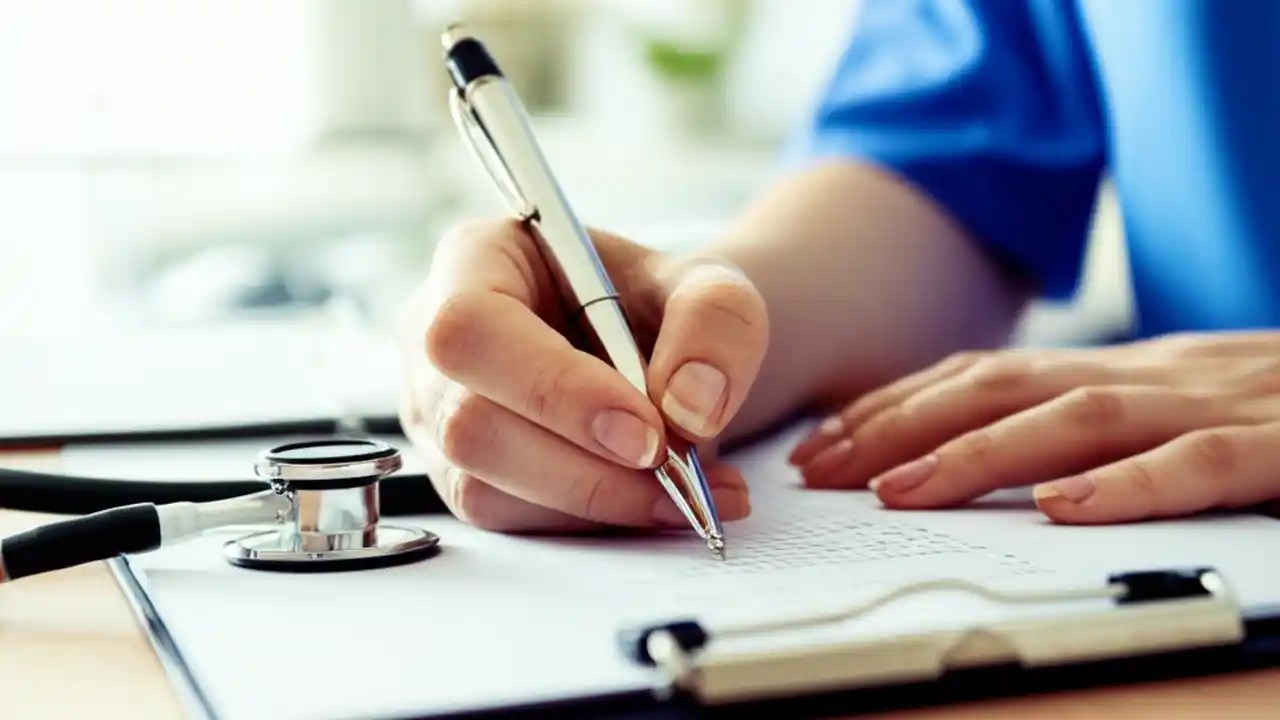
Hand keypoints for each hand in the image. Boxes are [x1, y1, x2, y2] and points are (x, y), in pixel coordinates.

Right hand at [397, 219, 767, 531]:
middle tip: (679, 473)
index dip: (554, 389)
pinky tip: (659, 503)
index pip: (472, 328)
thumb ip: (715, 321)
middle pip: (468, 424)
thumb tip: (690, 406)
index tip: (647, 432)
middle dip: (584, 467)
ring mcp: (437, 415)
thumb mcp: (709, 283)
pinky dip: (594, 522)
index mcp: (475, 259)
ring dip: (598, 504)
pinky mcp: (464, 476)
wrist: (655, 349)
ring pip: (484, 489)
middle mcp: (434, 339)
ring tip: (692, 490)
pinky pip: (511, 522)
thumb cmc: (658, 303)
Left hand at [789, 332, 1279, 523]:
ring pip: (1080, 419)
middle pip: (1004, 388)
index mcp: (1121, 369)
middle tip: (822, 470)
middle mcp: (1152, 375)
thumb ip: (1090, 422)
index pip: (985, 378)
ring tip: (901, 491)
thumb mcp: (1171, 403)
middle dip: (901, 426)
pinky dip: (1131, 485)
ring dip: (980, 454)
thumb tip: (997, 466)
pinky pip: (1201, 464)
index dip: (897, 406)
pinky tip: (1068, 508)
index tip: (825, 443)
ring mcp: (1215, 404)